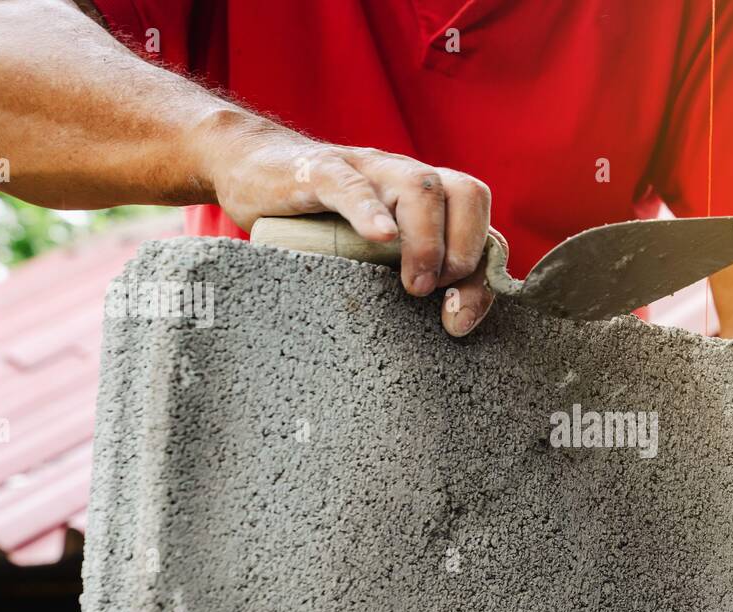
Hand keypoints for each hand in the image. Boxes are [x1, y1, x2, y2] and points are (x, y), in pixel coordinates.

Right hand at [205, 121, 495, 336]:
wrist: (248, 167)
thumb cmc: (318, 221)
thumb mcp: (372, 254)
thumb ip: (410, 274)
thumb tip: (448, 324)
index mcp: (428, 199)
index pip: (483, 227)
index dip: (483, 276)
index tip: (460, 320)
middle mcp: (405, 177)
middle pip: (467, 193)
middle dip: (465, 251)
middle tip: (435, 295)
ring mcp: (366, 169)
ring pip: (421, 187)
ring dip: (427, 241)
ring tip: (412, 285)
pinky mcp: (318, 170)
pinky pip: (353, 185)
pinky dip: (372, 210)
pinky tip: (379, 238)